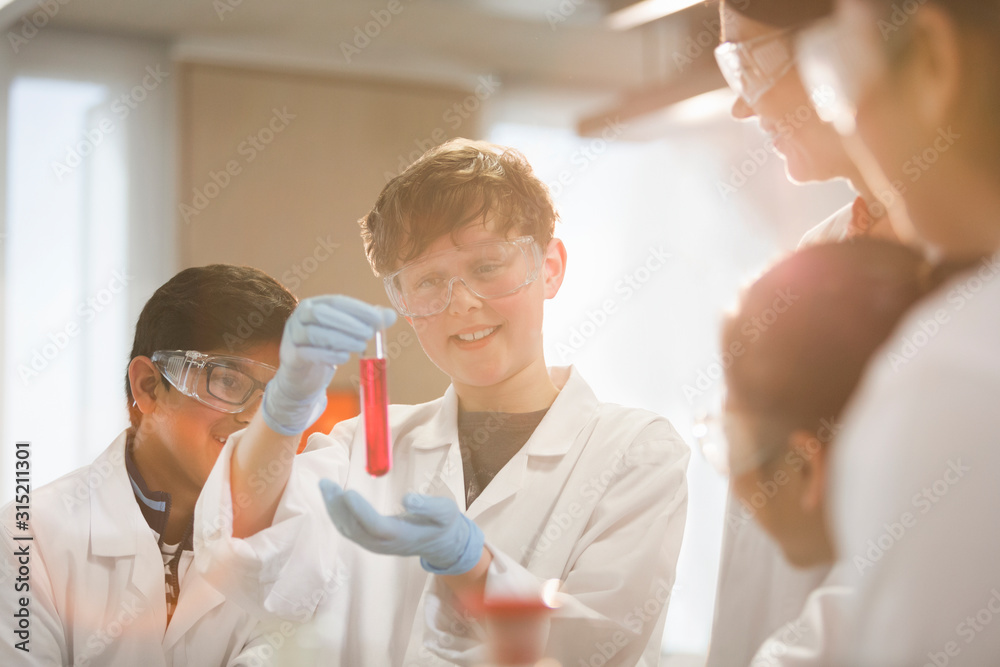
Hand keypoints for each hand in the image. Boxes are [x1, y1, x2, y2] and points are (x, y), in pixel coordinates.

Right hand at [261, 295, 395, 434]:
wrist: (302, 379)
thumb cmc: (325, 351)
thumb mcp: (346, 335)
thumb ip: (366, 323)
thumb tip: (390, 315)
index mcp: (314, 305)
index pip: (336, 301)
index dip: (358, 308)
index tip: (378, 317)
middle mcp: (299, 317)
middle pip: (321, 313)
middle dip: (348, 322)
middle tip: (369, 333)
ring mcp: (292, 336)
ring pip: (314, 333)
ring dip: (341, 339)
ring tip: (361, 346)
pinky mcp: (290, 357)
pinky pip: (307, 353)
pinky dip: (328, 355)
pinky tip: (344, 357)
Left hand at [319, 480, 484, 575]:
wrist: (442, 543)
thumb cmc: (445, 524)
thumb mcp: (446, 511)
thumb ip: (429, 506)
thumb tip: (407, 498)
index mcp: (403, 536)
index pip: (376, 526)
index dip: (360, 511)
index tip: (348, 492)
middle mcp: (384, 544)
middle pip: (355, 529)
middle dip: (338, 507)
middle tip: (326, 483)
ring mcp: (376, 546)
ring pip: (348, 531)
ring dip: (334, 510)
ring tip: (326, 486)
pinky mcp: (372, 542)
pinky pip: (350, 530)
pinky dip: (338, 514)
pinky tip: (333, 498)